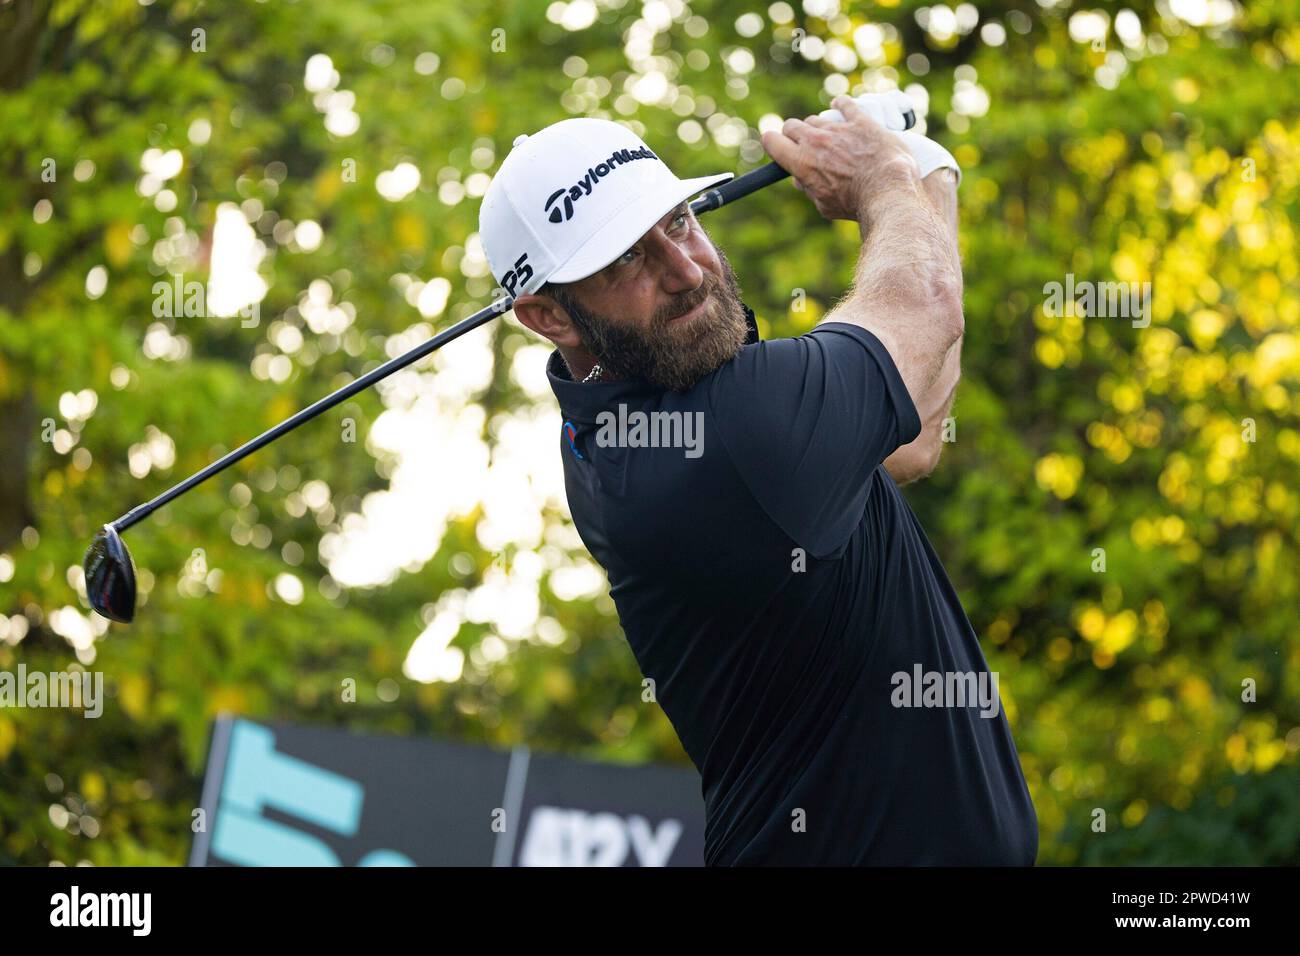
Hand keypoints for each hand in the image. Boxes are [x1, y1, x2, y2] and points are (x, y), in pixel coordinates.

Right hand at [760, 94, 918, 222]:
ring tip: (828, 137)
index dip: (773, 143)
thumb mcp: (824, 205)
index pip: (772, 141)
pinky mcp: (861, 121)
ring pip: (816, 118)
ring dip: (818, 127)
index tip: (777, 146)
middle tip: (804, 145)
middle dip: (794, 135)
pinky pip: (845, 104)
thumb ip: (809, 188)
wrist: (887, 190)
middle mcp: (816, 141)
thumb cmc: (856, 203)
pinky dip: (840, 105)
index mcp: (802, 162)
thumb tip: (800, 180)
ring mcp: (838, 128)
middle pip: (792, 126)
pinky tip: (839, 106)